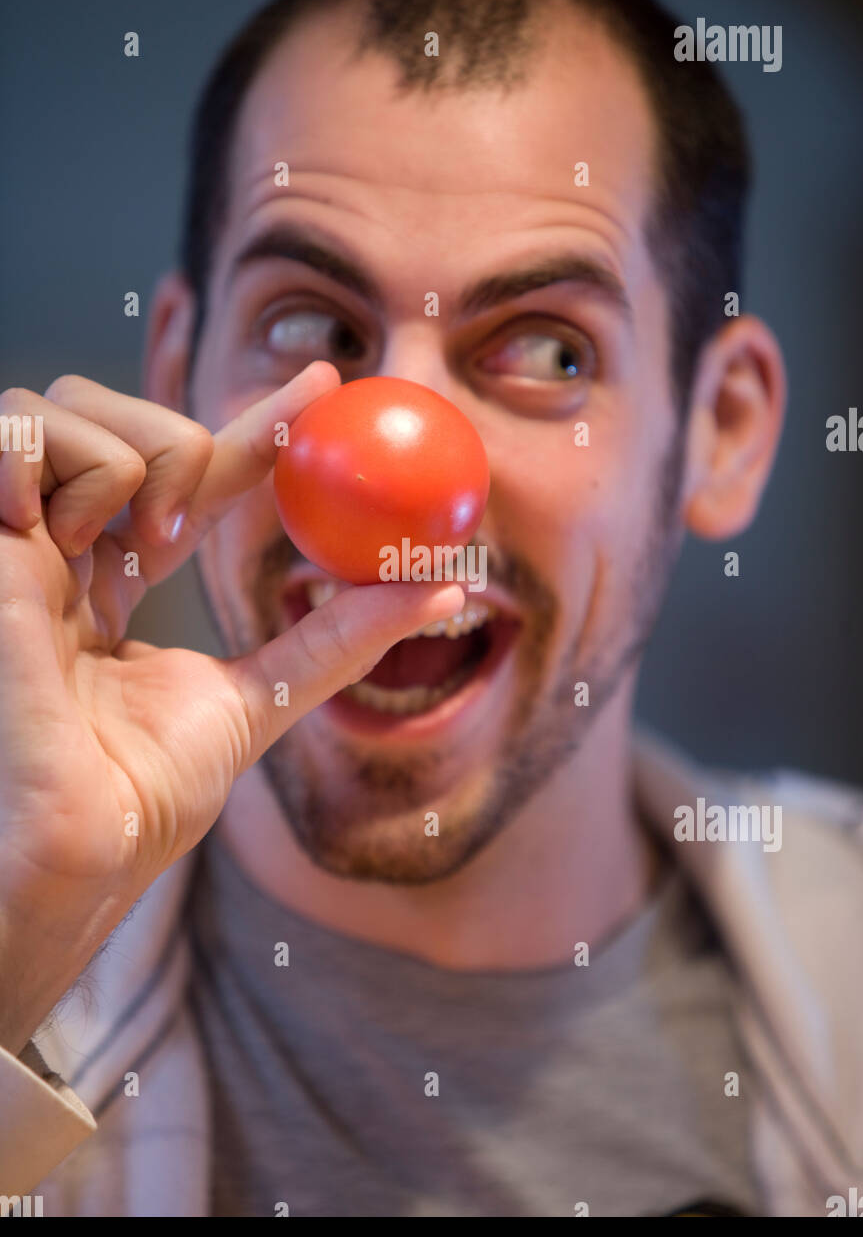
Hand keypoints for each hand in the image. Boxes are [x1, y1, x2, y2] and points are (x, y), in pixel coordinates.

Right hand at [0, 363, 463, 1052]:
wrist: (79, 852)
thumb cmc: (148, 796)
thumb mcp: (260, 701)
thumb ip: (338, 640)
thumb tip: (444, 590)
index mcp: (124, 578)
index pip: (197, 472)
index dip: (259, 421)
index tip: (328, 384)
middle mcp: (70, 550)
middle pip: (119, 415)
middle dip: (179, 442)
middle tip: (188, 530)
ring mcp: (22, 544)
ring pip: (63, 411)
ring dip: (123, 457)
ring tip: (134, 546)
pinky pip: (13, 441)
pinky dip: (46, 453)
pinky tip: (75, 528)